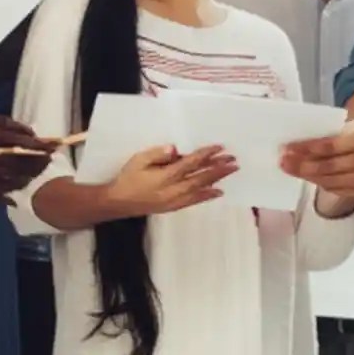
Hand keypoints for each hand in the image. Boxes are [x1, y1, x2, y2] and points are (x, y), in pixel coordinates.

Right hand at [0, 64, 60, 203]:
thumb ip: (1, 122)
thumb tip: (29, 129)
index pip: (19, 141)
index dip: (39, 144)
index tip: (54, 145)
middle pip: (18, 162)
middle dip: (37, 161)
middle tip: (51, 160)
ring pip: (9, 180)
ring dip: (27, 177)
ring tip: (38, 174)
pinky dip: (9, 194)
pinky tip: (19, 193)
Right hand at [103, 144, 237, 216]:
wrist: (119, 202)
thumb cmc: (128, 178)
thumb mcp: (138, 160)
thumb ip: (157, 154)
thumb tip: (174, 149)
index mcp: (165, 176)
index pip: (190, 163)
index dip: (206, 155)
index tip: (220, 148)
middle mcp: (173, 189)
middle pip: (201, 177)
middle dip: (218, 168)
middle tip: (234, 161)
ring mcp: (175, 200)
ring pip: (200, 189)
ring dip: (217, 180)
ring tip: (231, 171)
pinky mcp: (174, 207)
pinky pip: (194, 201)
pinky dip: (207, 195)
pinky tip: (218, 191)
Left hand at [280, 116, 353, 198]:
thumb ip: (342, 131)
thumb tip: (314, 139)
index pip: (327, 147)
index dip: (305, 149)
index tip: (287, 148)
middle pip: (325, 167)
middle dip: (300, 164)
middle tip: (282, 161)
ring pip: (330, 181)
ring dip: (308, 176)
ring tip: (291, 169)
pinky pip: (340, 190)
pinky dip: (323, 184)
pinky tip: (311, 178)